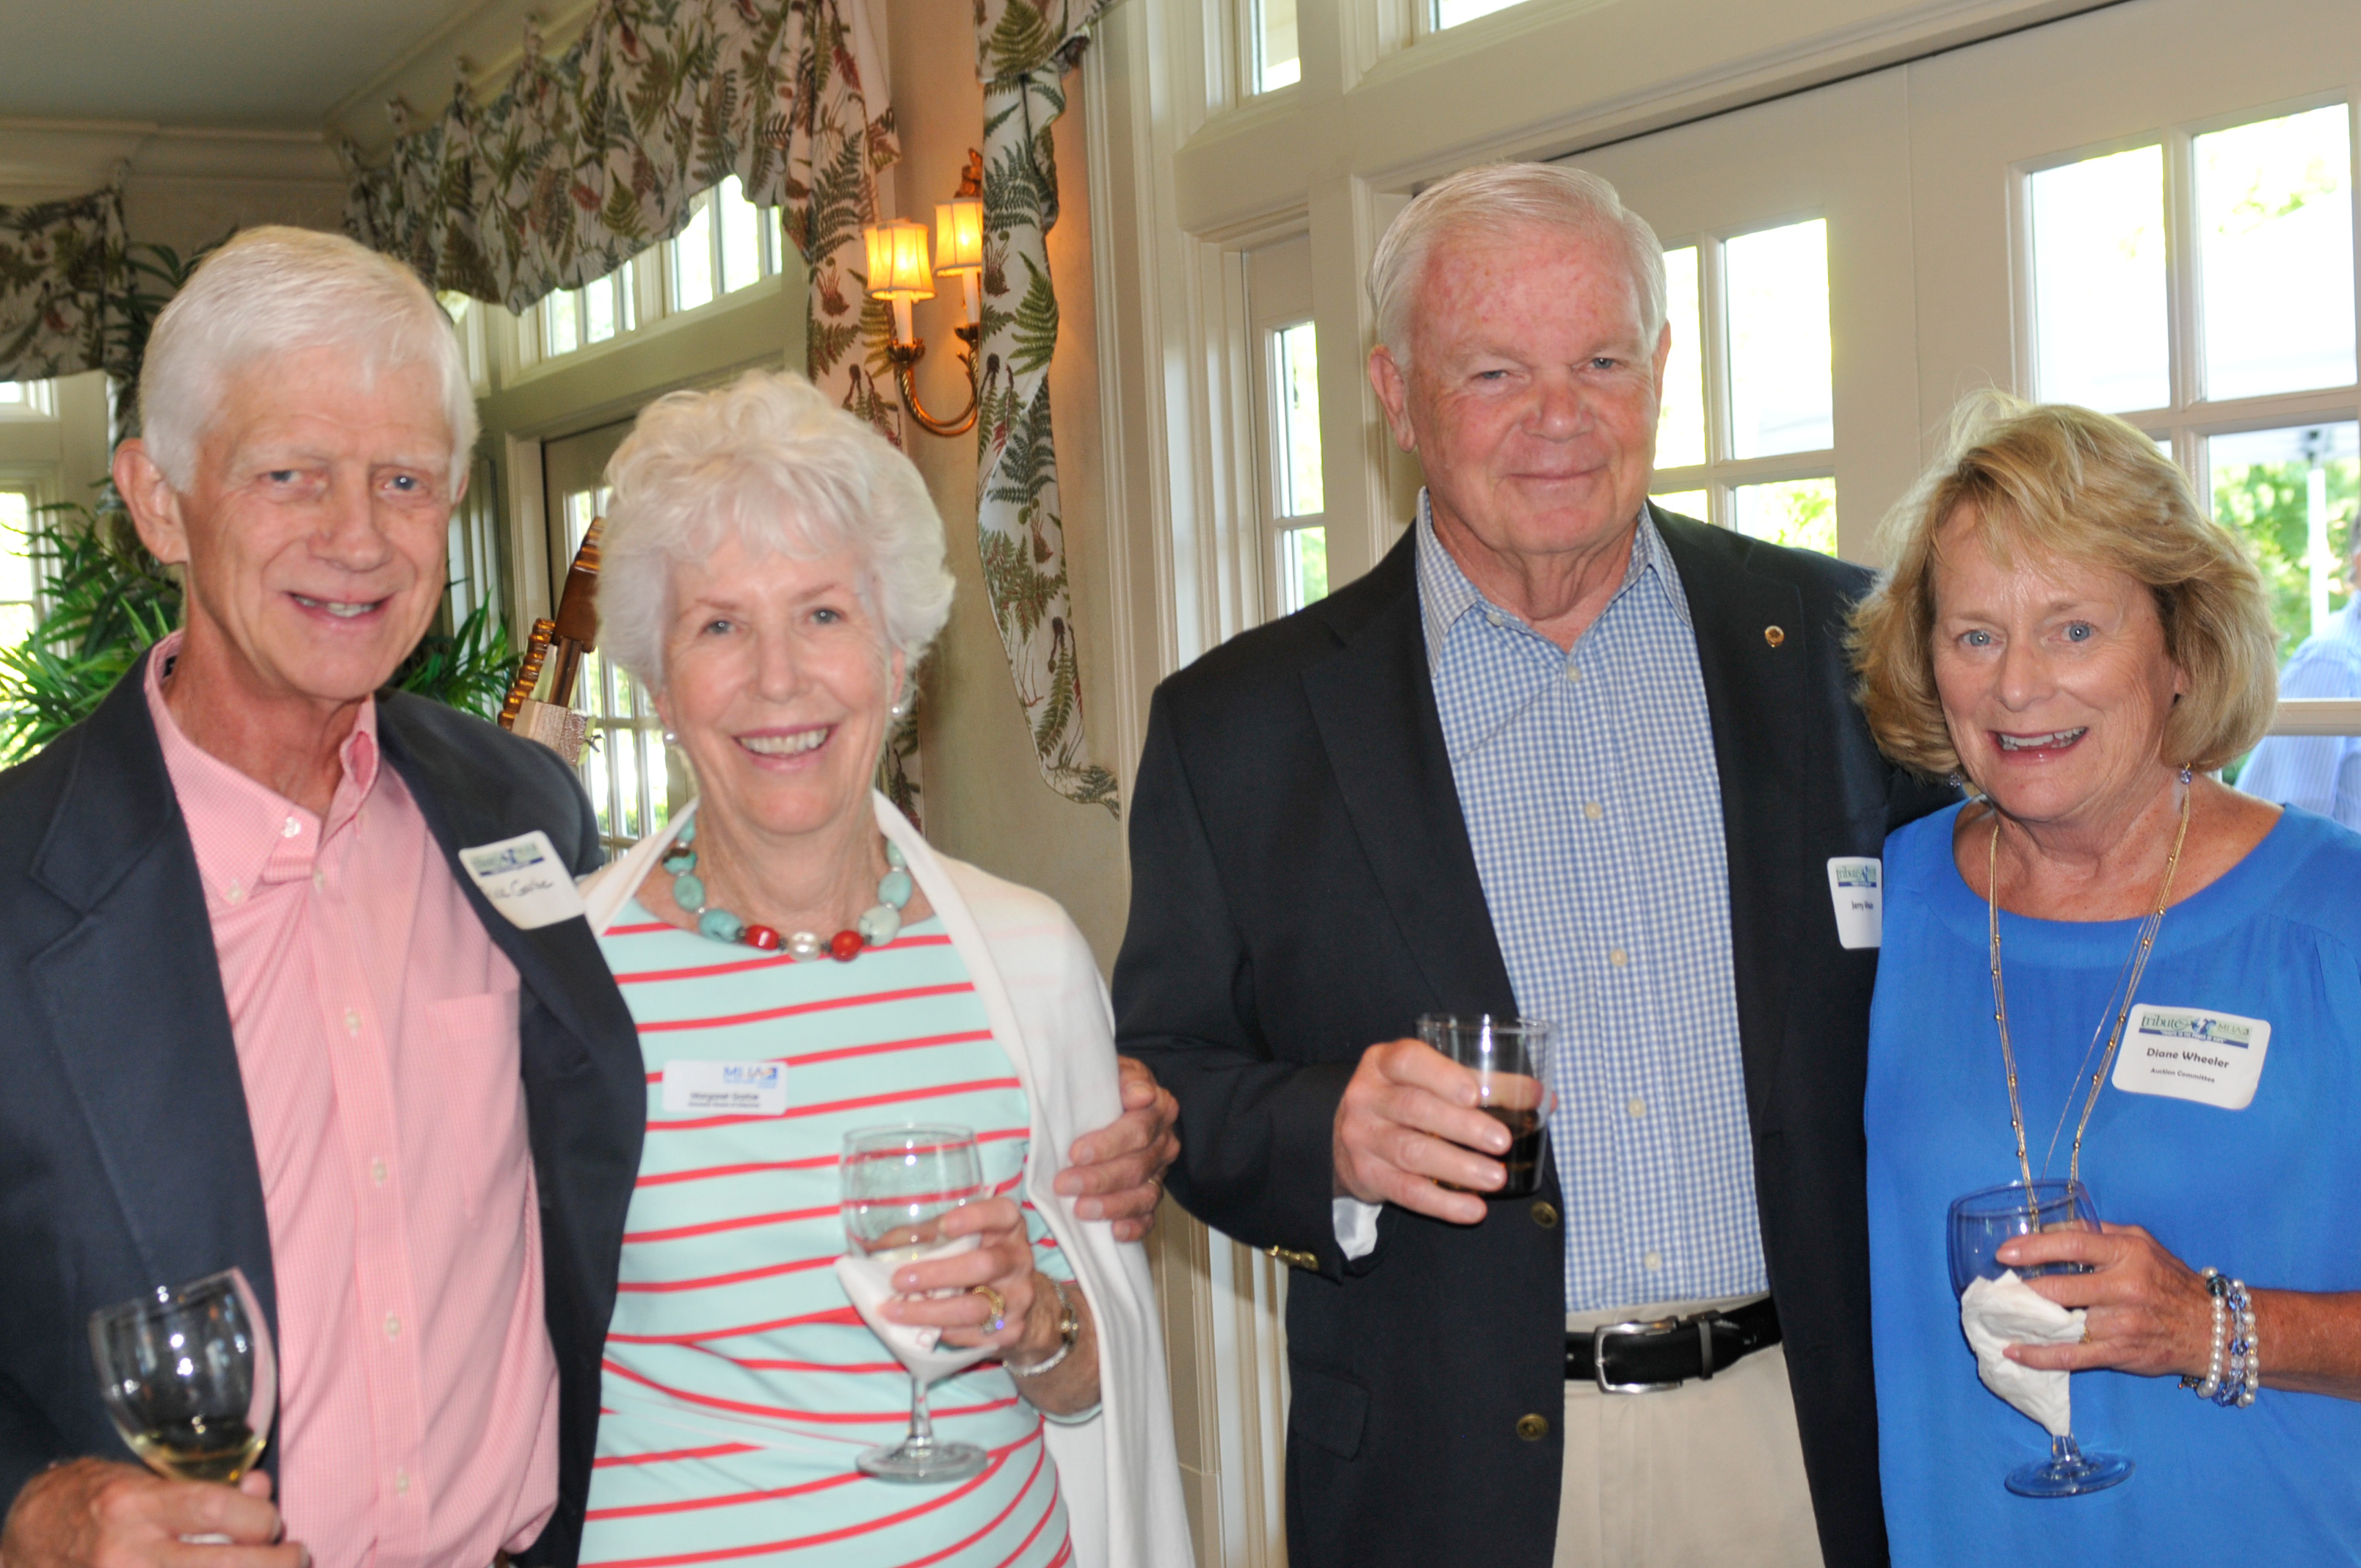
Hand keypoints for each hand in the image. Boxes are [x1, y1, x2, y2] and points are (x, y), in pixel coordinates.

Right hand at [1, 1458, 302, 1567]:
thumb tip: (264, 1490)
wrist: (37, 1536)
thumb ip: (211, 1487)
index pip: (215, 1508)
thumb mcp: (152, 1479)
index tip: (273, 1522)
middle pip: (220, 1564)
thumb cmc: (105, 1500)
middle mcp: (126, 1553)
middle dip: (273, 1564)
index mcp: (135, 1505)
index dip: (260, 1517)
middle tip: (296, 1557)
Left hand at [881, 1197, 1058, 1357]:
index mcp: (1008, 1228)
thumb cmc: (978, 1258)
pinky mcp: (1010, 1330)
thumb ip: (928, 1236)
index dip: (974, 1218)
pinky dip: (939, 1332)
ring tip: (893, 1310)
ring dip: (928, 1311)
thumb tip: (874, 1245)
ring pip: (974, 1309)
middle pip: (984, 1265)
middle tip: (899, 1279)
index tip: (943, 1226)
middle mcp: (1018, 1260)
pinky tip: (914, 1328)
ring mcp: (1018, 1298)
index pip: (1001, 1214)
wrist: (1017, 1303)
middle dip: (937, 1274)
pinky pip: (971, 1335)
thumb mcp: (964, 1239)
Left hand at [1054, 1056, 1179, 1241]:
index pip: (1137, 1129)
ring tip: (1082, 1210)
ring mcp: (1159, 1171)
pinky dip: (1134, 1227)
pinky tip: (1114, 1231)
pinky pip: (1149, 1215)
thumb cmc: (1108, 1085)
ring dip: (1112, 1205)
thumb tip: (1140, 1094)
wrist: (1116, 1097)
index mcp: (1158, 1107)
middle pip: (1137, 1166)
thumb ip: (1125, 1078)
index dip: (1107, 1143)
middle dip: (1099, 1178)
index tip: (1076, 1152)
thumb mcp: (1112, 1070)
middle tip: (1065, 1183)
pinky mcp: (1150, 1193)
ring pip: (1144, 1194)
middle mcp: (1163, 1141)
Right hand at [1331, 1038, 1507, 1224]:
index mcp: (1384, 1062)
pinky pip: (1406, 1191)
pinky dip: (1443, 1203)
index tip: (1475, 1093)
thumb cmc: (1404, 1100)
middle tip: (1503, 1142)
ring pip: (1412, 1152)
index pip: (1408, 1061)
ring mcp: (1362, 1137)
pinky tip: (1473, 1209)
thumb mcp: (1429, 1081)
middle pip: (1414, 1108)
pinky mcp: (1366, 1175)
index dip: (1442, 1075)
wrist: (1345, 1138)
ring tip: (1497, 1178)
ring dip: (1459, 1167)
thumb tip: (1544, 1099)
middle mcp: (1367, 1096)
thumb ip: (1483, 1085)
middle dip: (1462, 1126)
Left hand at [1998, 1221, 2215, 1378]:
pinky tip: (2014, 1352)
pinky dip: (2039, 1356)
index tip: (2004, 1254)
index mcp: (2128, 1253)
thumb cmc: (2168, 1280)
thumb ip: (2096, 1234)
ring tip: (1994, 1317)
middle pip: (2061, 1286)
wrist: (2210, 1328)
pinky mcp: (2120, 1352)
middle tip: (1992, 1288)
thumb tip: (2047, 1229)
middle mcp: (2125, 1287)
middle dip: (2022, 1288)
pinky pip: (2071, 1356)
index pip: (2072, 1244)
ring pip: (2062, 1322)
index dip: (2034, 1248)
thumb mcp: (2140, 1243)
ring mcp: (2122, 1323)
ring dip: (2024, 1321)